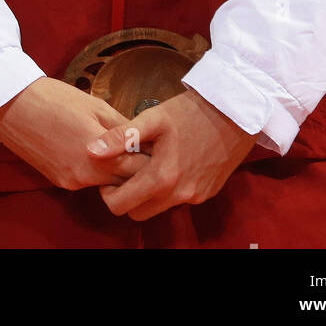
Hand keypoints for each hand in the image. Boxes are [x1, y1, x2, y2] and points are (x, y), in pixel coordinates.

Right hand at [0, 77, 151, 190]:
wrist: (9, 104)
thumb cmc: (53, 97)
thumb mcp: (95, 105)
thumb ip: (123, 128)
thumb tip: (143, 140)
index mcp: (101, 154)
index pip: (141, 170)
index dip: (149, 157)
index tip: (152, 145)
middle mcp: (87, 175)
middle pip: (125, 182)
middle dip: (133, 167)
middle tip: (134, 146)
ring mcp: (71, 181)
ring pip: (105, 183)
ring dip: (113, 169)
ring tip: (109, 144)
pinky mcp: (58, 181)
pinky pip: (86, 180)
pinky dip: (93, 169)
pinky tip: (85, 146)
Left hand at [86, 88, 258, 219]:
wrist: (234, 113)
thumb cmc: (190, 112)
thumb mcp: (152, 118)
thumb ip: (121, 138)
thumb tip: (91, 151)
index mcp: (161, 178)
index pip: (121, 206)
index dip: (108, 193)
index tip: (108, 173)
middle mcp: (179, 195)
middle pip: (138, 214)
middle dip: (126, 197)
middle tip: (125, 169)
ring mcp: (195, 197)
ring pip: (158, 208)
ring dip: (147, 193)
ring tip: (146, 162)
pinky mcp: (207, 194)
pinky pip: (178, 200)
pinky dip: (168, 189)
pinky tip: (169, 162)